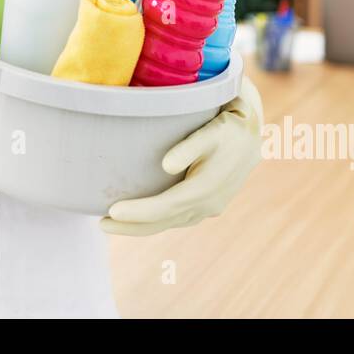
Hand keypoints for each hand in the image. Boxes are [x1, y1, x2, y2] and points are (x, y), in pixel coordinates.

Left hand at [100, 76, 263, 236]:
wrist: (253, 130)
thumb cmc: (228, 126)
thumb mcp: (211, 130)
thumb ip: (189, 147)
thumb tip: (166, 165)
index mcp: (206, 189)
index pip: (164, 206)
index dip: (138, 212)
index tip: (110, 211)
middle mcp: (208, 204)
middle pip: (164, 222)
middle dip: (131, 226)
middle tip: (100, 225)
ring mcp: (210, 208)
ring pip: (170, 223)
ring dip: (142, 226)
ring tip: (114, 223)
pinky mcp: (209, 205)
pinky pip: (178, 218)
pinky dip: (157, 220)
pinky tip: (141, 217)